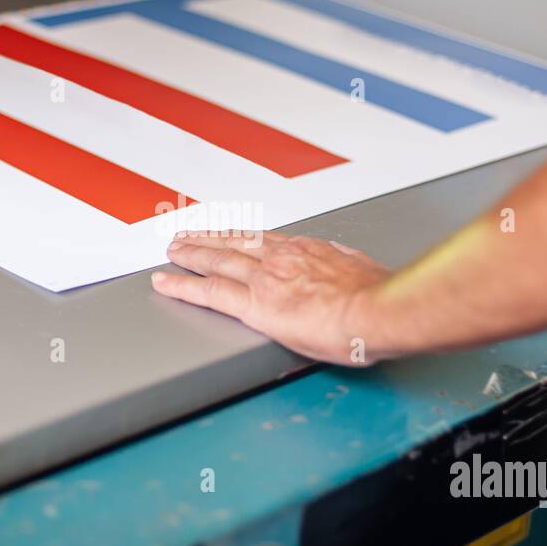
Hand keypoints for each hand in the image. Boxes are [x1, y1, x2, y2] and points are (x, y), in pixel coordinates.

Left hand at [151, 231, 393, 364]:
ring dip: (190, 254)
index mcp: (308, 251)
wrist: (380, 310)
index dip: (242, 237)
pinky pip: (210, 292)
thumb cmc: (381, 298)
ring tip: (171, 251)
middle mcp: (282, 259)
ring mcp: (265, 280)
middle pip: (235, 244)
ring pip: (217, 261)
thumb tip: (346, 268)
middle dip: (208, 239)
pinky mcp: (255, 305)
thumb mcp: (363, 270)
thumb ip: (346, 266)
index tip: (231, 235)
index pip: (265, 241)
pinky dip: (183, 285)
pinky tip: (165, 282)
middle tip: (187, 236)